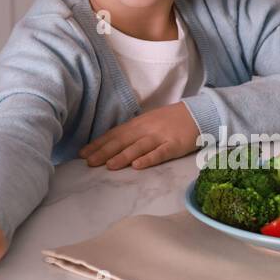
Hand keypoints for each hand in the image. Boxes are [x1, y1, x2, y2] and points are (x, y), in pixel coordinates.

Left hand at [79, 102, 199, 169]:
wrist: (196, 113)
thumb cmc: (168, 121)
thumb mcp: (146, 123)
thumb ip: (130, 133)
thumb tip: (109, 144)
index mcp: (137, 124)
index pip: (113, 134)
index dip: (98, 144)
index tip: (82, 154)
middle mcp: (145, 129)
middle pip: (122, 141)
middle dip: (104, 152)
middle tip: (89, 163)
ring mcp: (160, 137)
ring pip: (138, 147)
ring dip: (123, 156)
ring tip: (108, 166)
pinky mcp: (174, 145)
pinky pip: (160, 153)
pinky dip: (149, 159)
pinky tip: (138, 166)